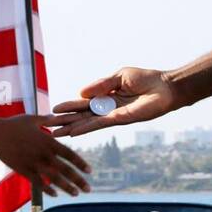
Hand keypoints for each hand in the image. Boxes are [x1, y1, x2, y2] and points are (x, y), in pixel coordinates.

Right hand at [0, 114, 91, 196]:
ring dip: (66, 187)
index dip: (80, 163)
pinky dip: (48, 189)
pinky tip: (55, 194)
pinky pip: (38, 182)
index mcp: (48, 141)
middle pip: (65, 170)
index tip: (89, 171)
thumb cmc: (14, 124)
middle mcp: (44, 153)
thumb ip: (46, 120)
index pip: (69, 154)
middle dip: (78, 180)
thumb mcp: (33, 119)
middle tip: (88, 189)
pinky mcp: (23, 170)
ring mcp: (34, 163)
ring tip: (76, 193)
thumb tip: (55, 117)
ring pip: (54, 179)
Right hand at [49, 67, 177, 137]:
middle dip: (64, 121)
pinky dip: (86, 128)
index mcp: (106, 96)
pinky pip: (99, 124)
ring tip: (55, 134)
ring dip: (71, 128)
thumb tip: (81, 91)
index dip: (68, 107)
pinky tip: (74, 132)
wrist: (165, 87)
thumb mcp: (119, 77)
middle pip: (81, 115)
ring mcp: (112, 115)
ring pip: (87, 122)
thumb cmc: (146, 79)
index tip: (52, 110)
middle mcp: (107, 108)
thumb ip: (101, 84)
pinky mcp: (120, 119)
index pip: (83, 103)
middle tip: (45, 127)